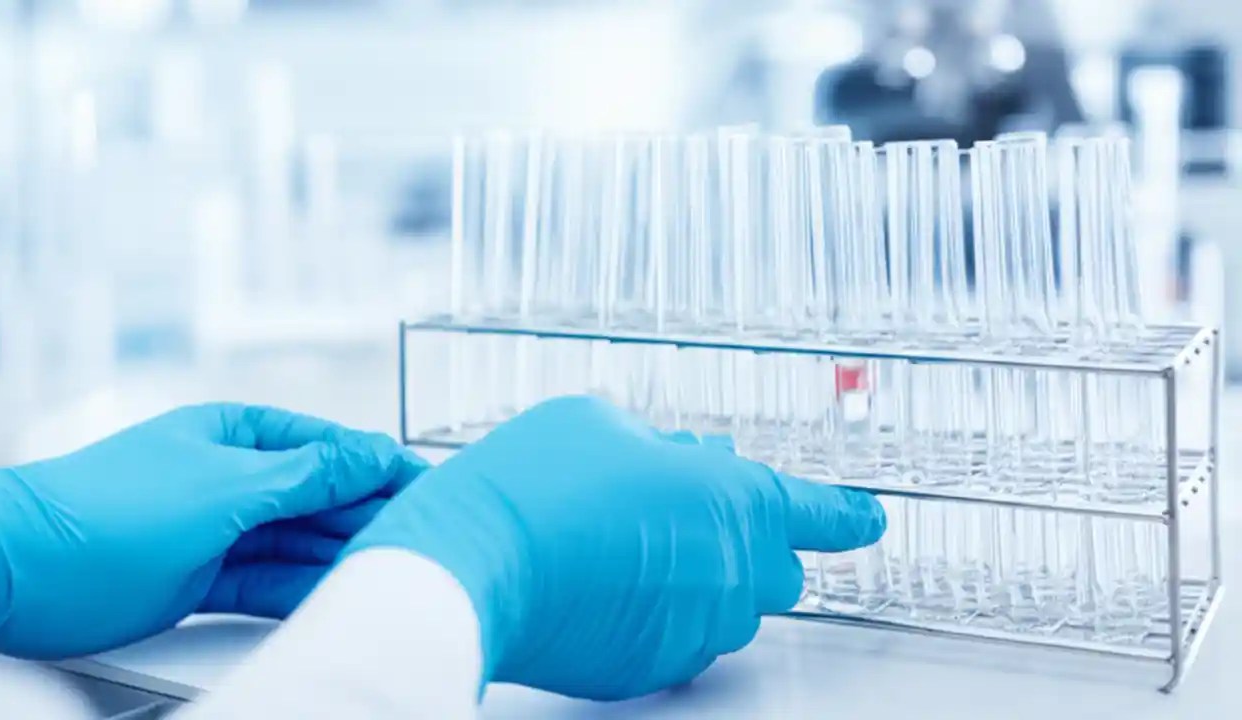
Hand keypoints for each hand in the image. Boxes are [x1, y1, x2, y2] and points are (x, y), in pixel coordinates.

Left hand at [0, 403, 425, 658]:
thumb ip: (310, 474)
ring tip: (387, 570)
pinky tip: (337, 593)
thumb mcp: (227, 484)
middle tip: (417, 539)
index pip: (331, 448)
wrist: (25, 571)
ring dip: (338, 556)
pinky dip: (301, 588)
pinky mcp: (205, 577)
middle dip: (366, 517)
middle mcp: (233, 478)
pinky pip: (270, 580)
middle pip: (320, 498)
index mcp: (238, 433)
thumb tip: (376, 450)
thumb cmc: (109, 507)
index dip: (382, 468)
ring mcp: (219, 528)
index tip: (430, 489)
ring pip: (298, 542)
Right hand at [343, 395, 884, 700]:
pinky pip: (679, 637)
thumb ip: (658, 446)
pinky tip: (604, 583)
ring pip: (724, 605)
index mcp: (736, 498)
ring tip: (622, 546)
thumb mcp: (599, 422)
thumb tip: (675, 463)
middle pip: (774, 567)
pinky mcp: (653, 667)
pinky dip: (658, 612)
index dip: (847, 514)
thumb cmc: (537, 484)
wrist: (476, 566)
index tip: (870, 518)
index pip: (819, 513)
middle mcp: (732, 571)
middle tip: (684, 518)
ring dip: (697, 576)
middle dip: (746, 543)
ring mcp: (696, 628)